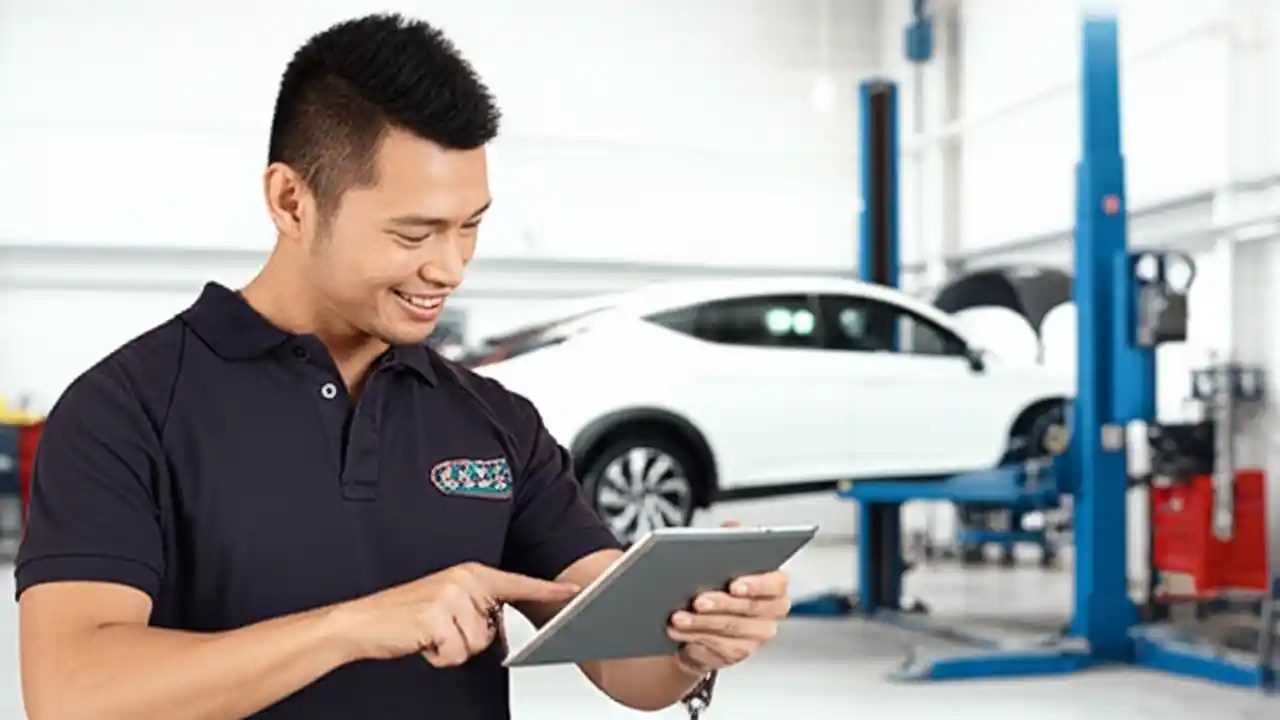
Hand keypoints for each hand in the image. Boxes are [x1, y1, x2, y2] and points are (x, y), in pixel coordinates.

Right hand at [331, 562, 579, 667]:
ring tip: (429, 634)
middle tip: (439, 629)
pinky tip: (423, 641)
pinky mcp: (438, 618)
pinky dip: (439, 657)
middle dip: (468, 640)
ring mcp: (451, 597)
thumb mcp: (446, 602)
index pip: (517, 584)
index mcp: (471, 574)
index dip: (548, 590)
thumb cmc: (405, 615)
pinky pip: (456, 654)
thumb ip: (477, 607)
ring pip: (477, 645)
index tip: (575, 592)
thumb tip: (498, 628)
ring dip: (452, 649)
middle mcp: (465, 581)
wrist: (363, 622)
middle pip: (493, 630)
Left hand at [666, 546, 790, 674]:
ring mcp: (755, 636)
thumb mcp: (722, 561)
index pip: (775, 584)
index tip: (734, 584)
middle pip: (749, 609)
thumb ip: (730, 541)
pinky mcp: (736, 653)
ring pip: (729, 629)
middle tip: (697, 600)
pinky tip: (676, 631)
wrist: (704, 623)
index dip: (755, 584)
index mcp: (774, 586)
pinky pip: (716, 648)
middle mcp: (770, 612)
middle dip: (720, 604)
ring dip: (700, 623)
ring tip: (677, 616)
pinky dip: (693, 637)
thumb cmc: (717, 587)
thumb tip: (733, 526)